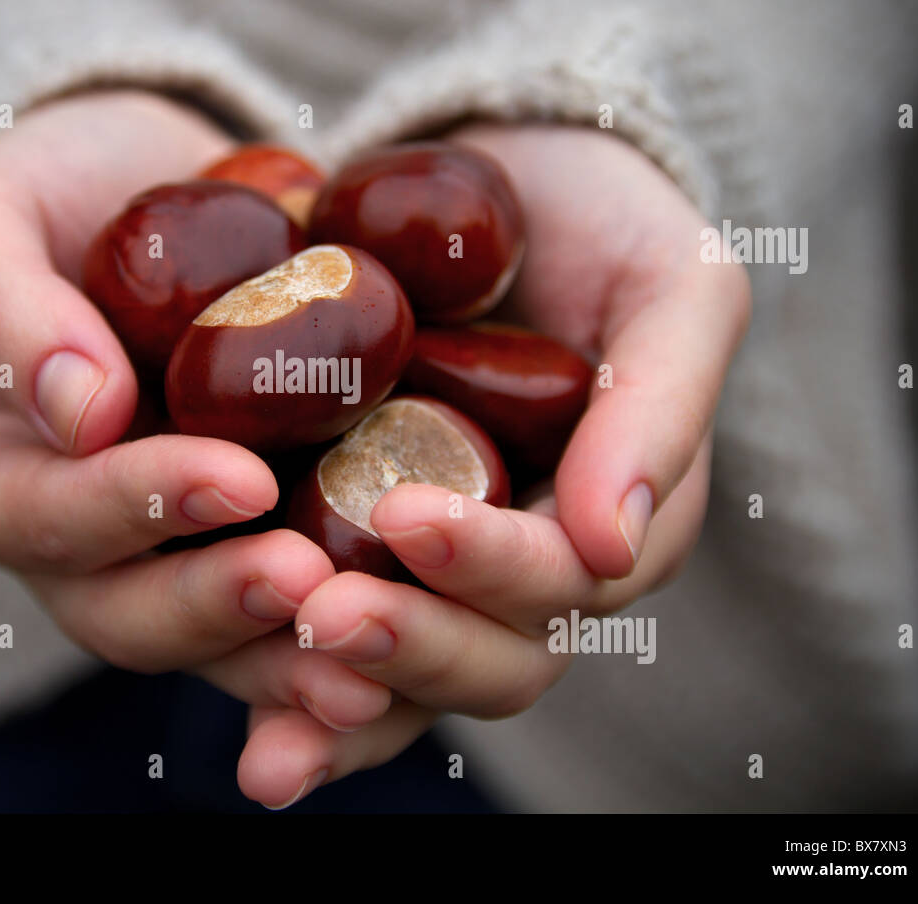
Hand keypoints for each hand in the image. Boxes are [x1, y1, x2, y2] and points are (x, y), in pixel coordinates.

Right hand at [0, 92, 392, 766]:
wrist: (172, 195)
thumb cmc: (56, 189)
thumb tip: (81, 415)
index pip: (36, 519)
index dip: (127, 510)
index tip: (235, 476)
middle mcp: (67, 546)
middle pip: (124, 615)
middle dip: (217, 604)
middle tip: (310, 579)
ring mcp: (162, 560)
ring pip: (215, 644)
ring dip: (287, 658)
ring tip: (369, 653)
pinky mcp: (249, 550)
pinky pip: (288, 619)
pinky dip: (343, 639)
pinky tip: (413, 637)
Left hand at [236, 124, 750, 807]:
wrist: (501, 177)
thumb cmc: (605, 224)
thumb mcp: (676, 284)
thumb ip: (661, 404)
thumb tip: (611, 546)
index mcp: (607, 522)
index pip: (561, 581)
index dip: (493, 566)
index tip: (409, 517)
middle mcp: (520, 566)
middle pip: (488, 660)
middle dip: (413, 649)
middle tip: (324, 618)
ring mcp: (434, 568)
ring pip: (405, 682)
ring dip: (340, 708)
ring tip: (269, 737)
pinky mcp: (348, 543)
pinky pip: (323, 637)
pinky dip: (285, 691)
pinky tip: (242, 740)